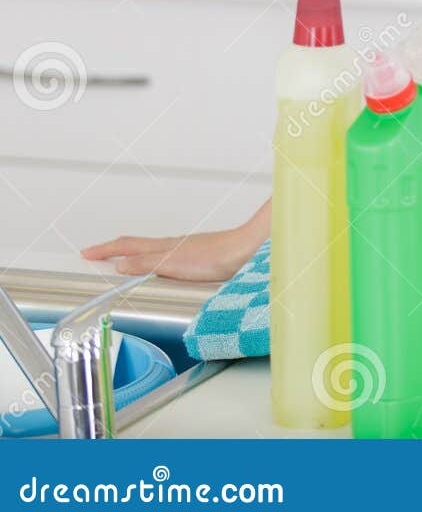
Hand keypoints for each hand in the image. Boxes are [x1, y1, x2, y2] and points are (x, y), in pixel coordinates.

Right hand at [79, 200, 268, 281]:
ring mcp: (185, 249)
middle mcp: (172, 246)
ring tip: (122, 260)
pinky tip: (161, 266)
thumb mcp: (172, 264)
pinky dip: (154, 259)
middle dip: (114, 249)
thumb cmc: (216, 256)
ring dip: (133, 254)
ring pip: (152, 250)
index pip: (126, 246)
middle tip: (97, 253)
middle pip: (136, 245)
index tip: (86, 253)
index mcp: (162, 247)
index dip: (104, 250)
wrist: (246, 250)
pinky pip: (167, 256)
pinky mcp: (198, 256)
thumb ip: (145, 264)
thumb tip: (119, 265)